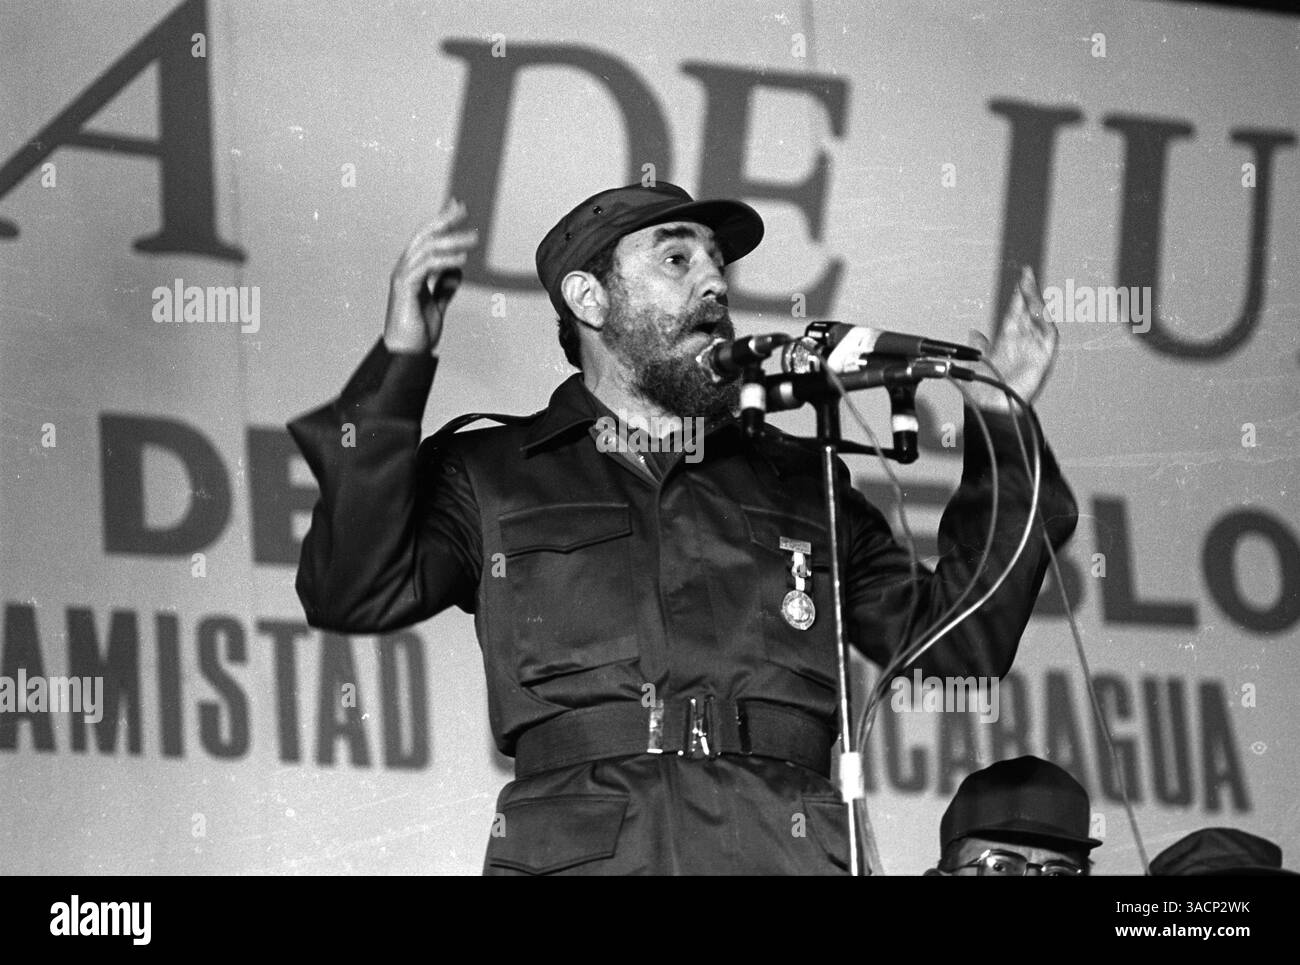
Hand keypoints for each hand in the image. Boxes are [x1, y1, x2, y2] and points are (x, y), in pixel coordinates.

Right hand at [383, 198, 478, 353]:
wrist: (406, 354)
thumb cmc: (417, 333)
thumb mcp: (436, 305)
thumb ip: (444, 288)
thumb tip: (456, 271)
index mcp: (412, 271)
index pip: (427, 238)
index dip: (441, 221)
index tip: (458, 207)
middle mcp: (405, 269)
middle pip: (424, 235)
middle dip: (444, 220)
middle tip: (463, 208)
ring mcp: (403, 277)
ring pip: (427, 248)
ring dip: (452, 241)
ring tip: (473, 238)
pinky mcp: (405, 288)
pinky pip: (426, 267)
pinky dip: (444, 261)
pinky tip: (462, 260)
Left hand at [964, 265, 1058, 413]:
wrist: (992, 408)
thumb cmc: (985, 390)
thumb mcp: (976, 362)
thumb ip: (978, 345)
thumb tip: (973, 332)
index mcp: (1007, 343)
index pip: (1015, 313)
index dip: (1018, 297)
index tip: (1020, 279)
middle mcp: (1023, 344)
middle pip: (1028, 312)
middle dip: (1028, 293)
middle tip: (1027, 274)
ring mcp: (1034, 349)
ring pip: (1039, 319)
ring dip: (1035, 302)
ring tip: (1030, 285)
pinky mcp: (1043, 357)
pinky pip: (1048, 335)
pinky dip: (1045, 321)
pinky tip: (1038, 308)